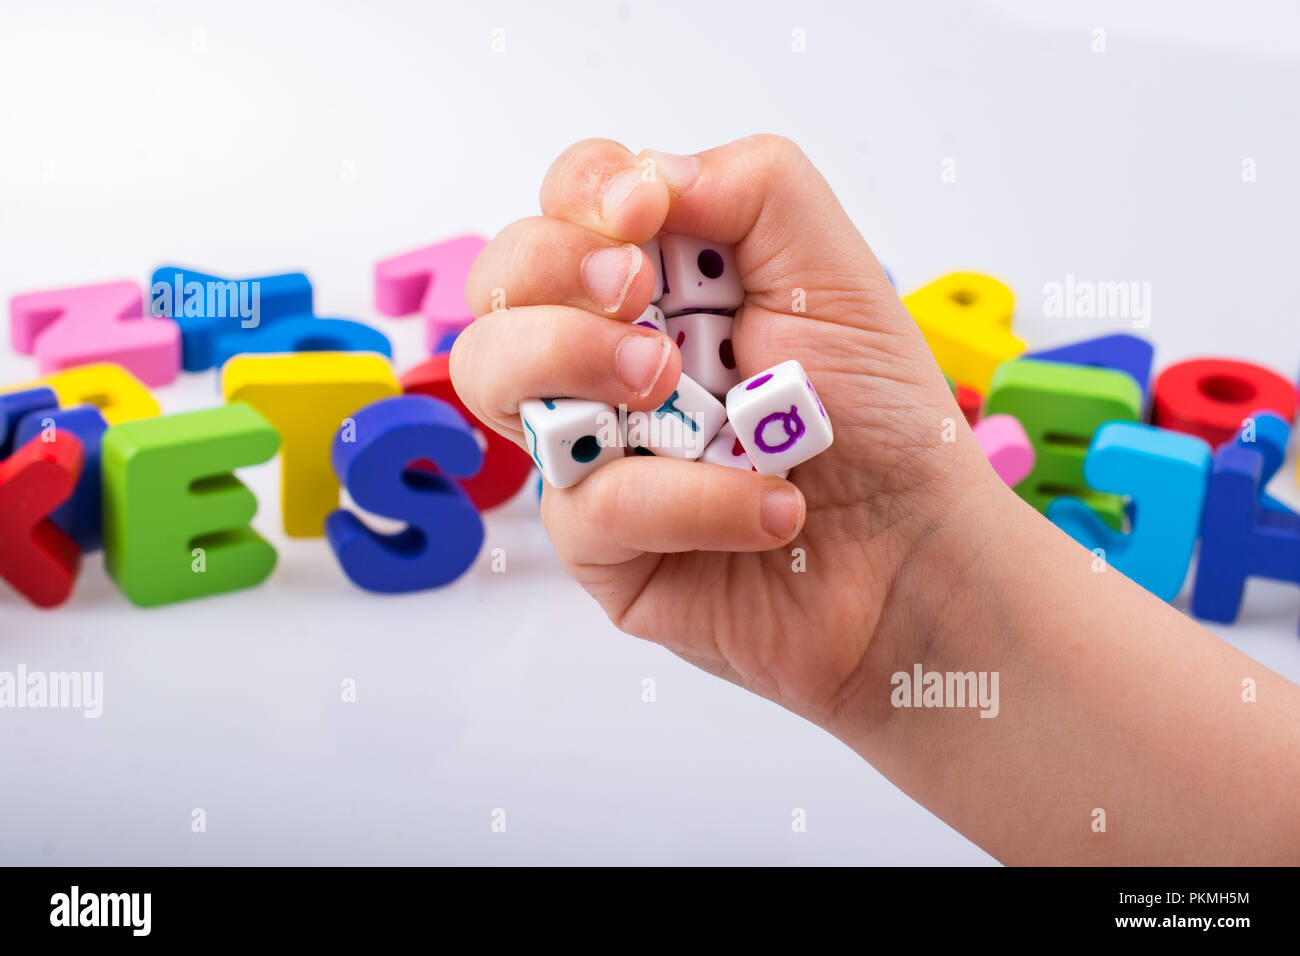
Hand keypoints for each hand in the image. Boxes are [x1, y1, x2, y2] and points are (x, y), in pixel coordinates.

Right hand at [452, 135, 1001, 730]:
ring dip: (574, 358)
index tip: (638, 214)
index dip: (582, 195)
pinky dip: (688, 499)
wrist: (912, 552)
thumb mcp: (835, 272)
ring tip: (674, 382)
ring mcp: (590, 446)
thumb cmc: (877, 414)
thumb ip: (751, 189)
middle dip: (556, 272)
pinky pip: (590, 503)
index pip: (567, 205)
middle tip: (642, 297)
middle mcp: (604, 355)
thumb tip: (644, 174)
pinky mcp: (598, 541)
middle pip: (501, 284)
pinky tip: (770, 507)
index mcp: (656, 281)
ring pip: (493, 378)